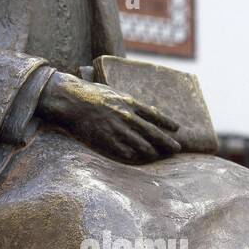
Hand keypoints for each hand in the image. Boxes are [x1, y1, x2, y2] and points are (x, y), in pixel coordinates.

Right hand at [37, 68, 181, 162]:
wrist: (71, 99)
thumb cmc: (90, 93)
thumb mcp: (113, 91)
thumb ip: (126, 101)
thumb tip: (137, 107)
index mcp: (128, 102)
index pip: (153, 114)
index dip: (166, 122)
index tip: (177, 128)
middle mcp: (126, 115)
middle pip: (151, 131)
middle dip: (166, 140)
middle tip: (177, 148)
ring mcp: (117, 127)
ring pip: (139, 142)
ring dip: (151, 150)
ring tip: (158, 155)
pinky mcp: (105, 137)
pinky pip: (122, 148)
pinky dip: (130, 153)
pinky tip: (137, 157)